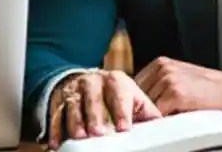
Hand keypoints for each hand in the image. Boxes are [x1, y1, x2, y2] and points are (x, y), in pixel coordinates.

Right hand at [46, 69, 160, 149]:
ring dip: (75, 121)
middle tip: (98, 133)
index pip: (120, 95)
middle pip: (93, 99)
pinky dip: (54, 128)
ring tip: (79, 136)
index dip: (122, 111)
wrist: (88, 79)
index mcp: (116, 81)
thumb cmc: (116, 94)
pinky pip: (55, 113)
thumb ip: (147, 112)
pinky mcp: (59, 98)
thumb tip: (166, 127)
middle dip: (95, 116)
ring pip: (73, 105)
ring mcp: (75, 89)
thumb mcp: (133, 98)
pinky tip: (56, 142)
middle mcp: (94, 81)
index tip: (124, 128)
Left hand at [133, 57, 221, 115]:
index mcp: (160, 63)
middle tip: (145, 119)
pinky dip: (158, 120)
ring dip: (148, 115)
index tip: (137, 111)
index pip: (133, 84)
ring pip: (145, 105)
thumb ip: (159, 85)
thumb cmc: (209, 90)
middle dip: (139, 107)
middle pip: (136, 94)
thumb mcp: (179, 78)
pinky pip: (157, 112)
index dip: (134, 100)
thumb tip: (138, 103)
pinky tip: (166, 123)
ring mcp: (168, 80)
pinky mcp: (176, 94)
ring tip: (157, 121)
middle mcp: (161, 69)